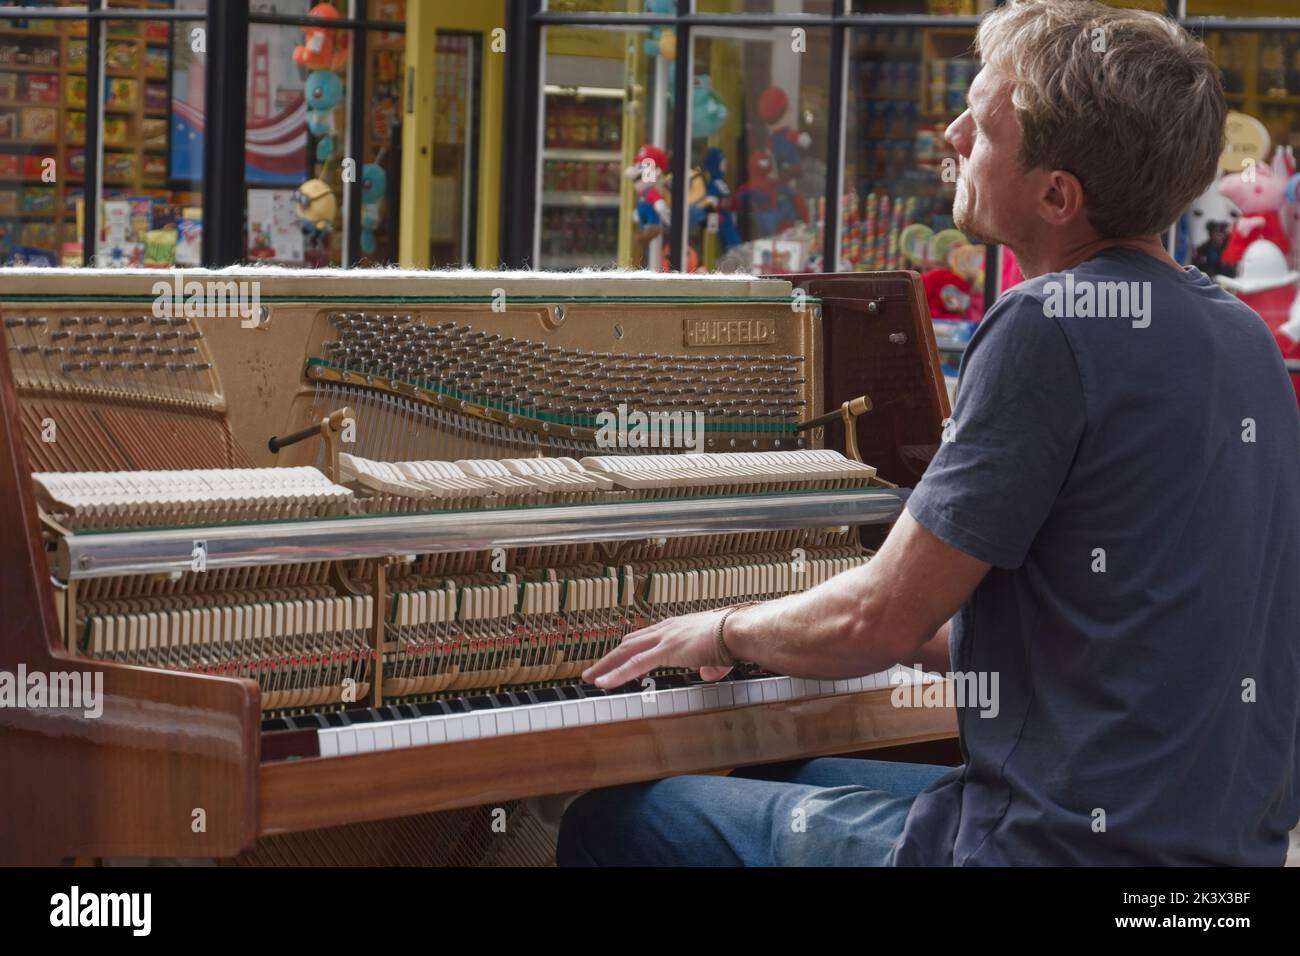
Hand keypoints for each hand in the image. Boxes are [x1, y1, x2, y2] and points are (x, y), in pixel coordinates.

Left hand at [582, 610, 734, 688]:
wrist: (738, 630)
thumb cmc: (734, 639)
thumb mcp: (718, 655)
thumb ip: (709, 664)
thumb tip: (709, 673)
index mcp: (676, 627)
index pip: (645, 638)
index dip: (628, 649)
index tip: (617, 658)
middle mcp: (666, 629)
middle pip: (629, 643)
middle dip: (610, 657)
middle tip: (595, 669)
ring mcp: (664, 638)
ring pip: (626, 652)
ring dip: (607, 665)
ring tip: (592, 678)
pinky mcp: (666, 650)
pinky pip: (634, 665)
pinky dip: (616, 674)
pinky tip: (603, 683)